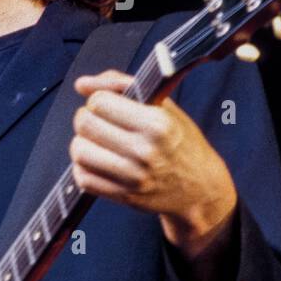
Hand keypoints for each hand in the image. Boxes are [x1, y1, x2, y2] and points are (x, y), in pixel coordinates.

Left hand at [71, 70, 238, 265]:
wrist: (200, 188)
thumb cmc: (182, 142)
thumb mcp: (163, 106)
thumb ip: (122, 85)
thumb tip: (81, 84)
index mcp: (157, 124)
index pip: (100, 102)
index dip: (99, 99)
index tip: (108, 105)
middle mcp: (144, 151)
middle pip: (85, 124)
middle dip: (86, 118)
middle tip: (98, 121)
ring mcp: (133, 177)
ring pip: (79, 152)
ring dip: (82, 143)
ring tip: (96, 142)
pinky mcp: (124, 196)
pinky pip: (83, 178)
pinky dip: (84, 167)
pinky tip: (98, 162)